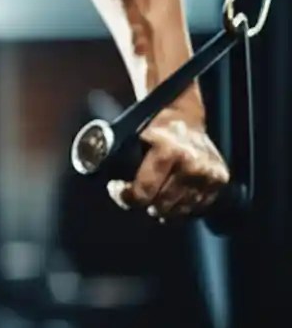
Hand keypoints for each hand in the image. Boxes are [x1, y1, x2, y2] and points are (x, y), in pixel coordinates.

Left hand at [106, 115, 229, 221]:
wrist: (183, 118)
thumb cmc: (153, 128)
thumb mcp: (131, 137)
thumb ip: (118, 160)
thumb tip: (107, 181)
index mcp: (169, 151)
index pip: (144, 191)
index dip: (125, 197)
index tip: (117, 190)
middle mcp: (193, 164)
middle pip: (162, 204)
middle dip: (145, 203)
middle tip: (136, 195)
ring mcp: (209, 173)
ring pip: (180, 209)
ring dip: (164, 207)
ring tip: (154, 197)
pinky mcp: (220, 179)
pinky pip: (198, 205)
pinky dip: (183, 205)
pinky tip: (172, 197)